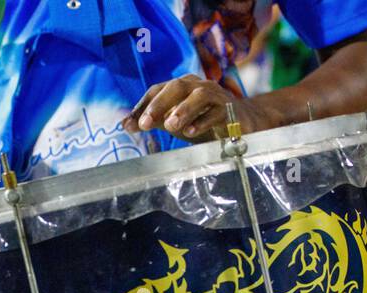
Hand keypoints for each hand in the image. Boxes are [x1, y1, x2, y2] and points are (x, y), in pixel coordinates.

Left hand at [124, 74, 277, 142]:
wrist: (242, 122)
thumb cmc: (203, 119)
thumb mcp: (175, 121)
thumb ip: (153, 121)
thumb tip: (124, 124)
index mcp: (181, 87)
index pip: (158, 89)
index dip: (143, 105)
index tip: (129, 125)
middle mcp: (198, 86)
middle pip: (177, 87)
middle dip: (159, 105)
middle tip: (145, 124)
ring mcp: (216, 96)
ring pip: (199, 96)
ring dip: (183, 110)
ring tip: (170, 126)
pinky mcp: (231, 111)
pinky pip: (217, 112)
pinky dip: (203, 122)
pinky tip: (191, 133)